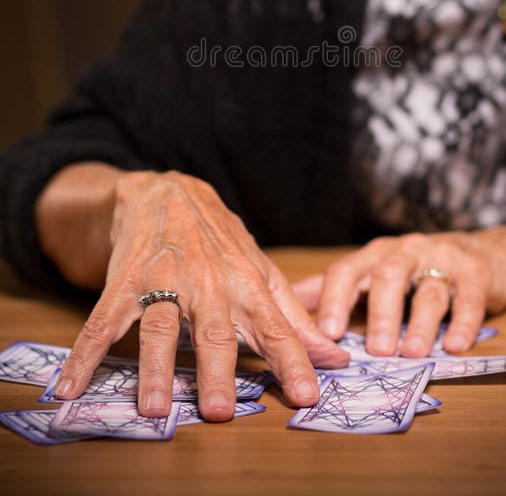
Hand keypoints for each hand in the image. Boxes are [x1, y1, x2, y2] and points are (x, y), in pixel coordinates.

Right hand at [54, 171, 347, 419]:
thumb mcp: (261, 272)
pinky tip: (70, 386)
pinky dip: (84, 355)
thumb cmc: (220, 243)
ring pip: (158, 325)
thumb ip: (295, 318)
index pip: (275, 328)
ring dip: (155, 366)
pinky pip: (101, 321)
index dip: (293, 361)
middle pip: (214, 329)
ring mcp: (162, 281)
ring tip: (154, 407)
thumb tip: (338, 358)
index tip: (308, 396)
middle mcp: (206, 283)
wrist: (167, 192)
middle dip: (218, 368)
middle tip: (219, 410)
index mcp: (246, 284)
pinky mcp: (123, 282)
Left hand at [293, 231, 505, 356]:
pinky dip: (462, 323)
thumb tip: (286, 300)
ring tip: (412, 353)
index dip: (336, 299)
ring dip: (419, 323)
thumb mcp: (374, 272)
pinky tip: (454, 345)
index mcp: (375, 254)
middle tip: (374, 350)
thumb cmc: (417, 270)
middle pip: (388, 276)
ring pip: (429, 289)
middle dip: (380, 314)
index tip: (327, 334)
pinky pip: (469, 298)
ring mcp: (442, 259)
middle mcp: (406, 251)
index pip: (348, 270)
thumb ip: (334, 287)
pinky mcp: (476, 273)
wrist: (481, 255)